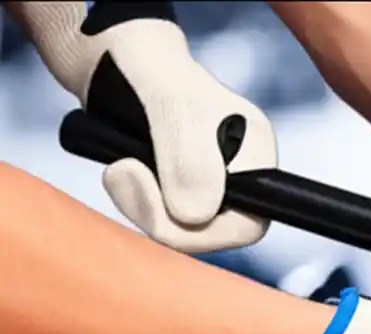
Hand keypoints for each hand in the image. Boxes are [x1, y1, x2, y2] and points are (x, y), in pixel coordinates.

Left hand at [21, 2, 275, 251]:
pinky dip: (133, 202)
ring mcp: (205, 185)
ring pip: (178, 229)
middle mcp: (236, 177)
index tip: (162, 205)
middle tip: (121, 173)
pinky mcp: (175, 190)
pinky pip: (158, 219)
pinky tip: (121, 170)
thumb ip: (189, 162)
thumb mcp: (174, 111)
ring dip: (138, 206)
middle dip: (160, 215)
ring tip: (117, 167)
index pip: (248, 224)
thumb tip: (195, 216)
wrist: (114, 62)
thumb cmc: (152, 73)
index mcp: (254, 156)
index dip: (205, 231)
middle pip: (210, 233)